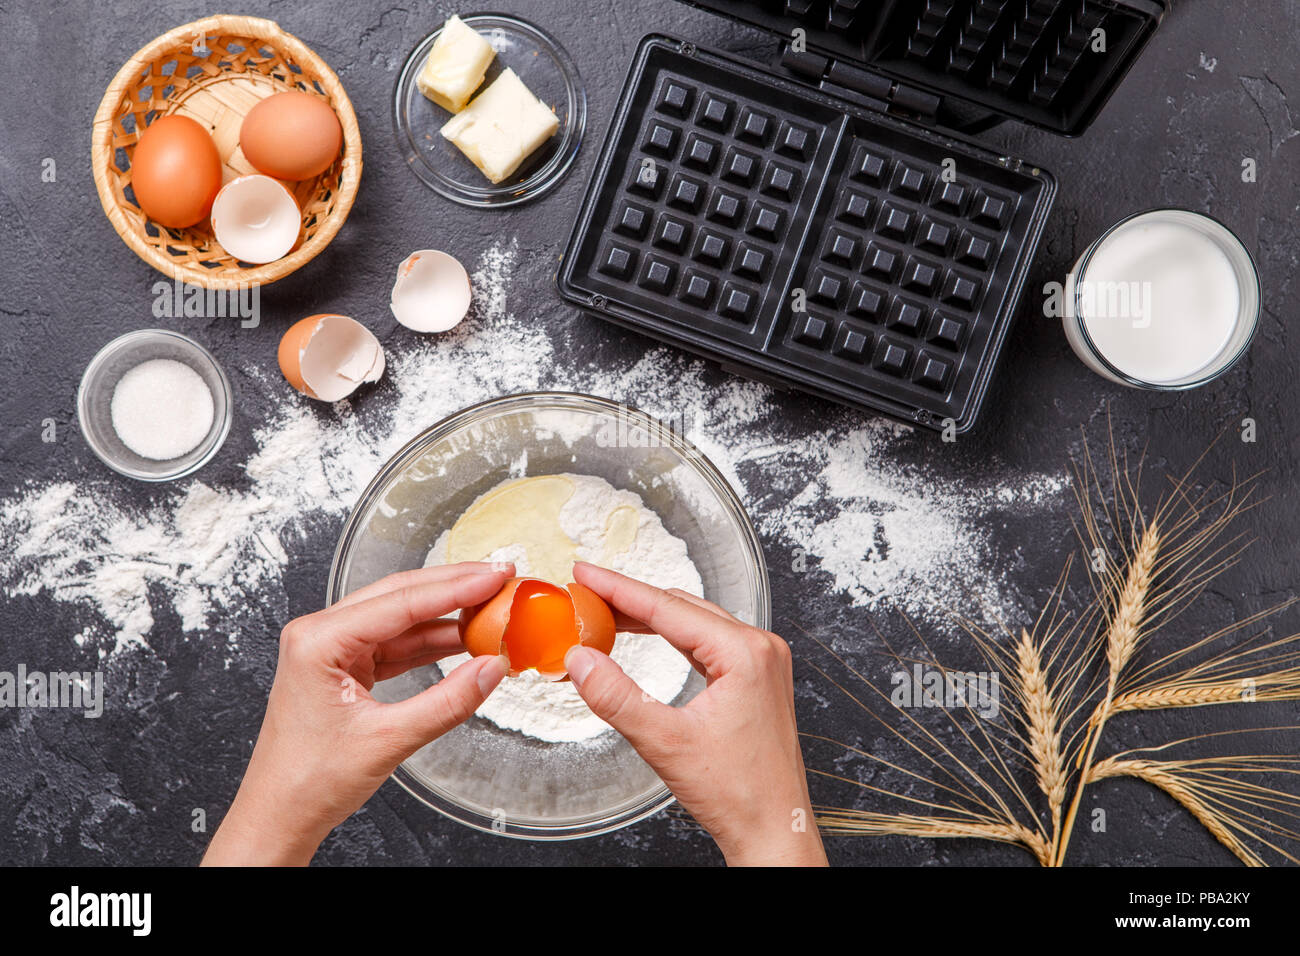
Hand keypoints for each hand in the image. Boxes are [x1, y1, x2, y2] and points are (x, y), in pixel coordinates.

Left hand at [202, 562, 512, 865]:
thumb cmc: (308, 782)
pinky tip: (462, 641)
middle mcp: (320, 635)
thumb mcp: (388, 740)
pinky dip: (431, 643)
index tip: (494, 577)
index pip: (400, 602)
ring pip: (401, 618)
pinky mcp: (345, 667)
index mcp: (318, 641)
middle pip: (400, 597)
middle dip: (454, 588)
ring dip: (446, 616)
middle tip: (499, 579)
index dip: (455, 587)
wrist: (280, 815)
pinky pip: (396, 644)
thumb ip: (446, 702)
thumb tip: (489, 669)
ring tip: (489, 610)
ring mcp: (332, 649)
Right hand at [563, 563, 826, 865]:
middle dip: (630, 599)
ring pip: (695, 622)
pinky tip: (649, 635)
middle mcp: (760, 648)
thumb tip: (581, 659)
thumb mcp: (665, 743)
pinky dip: (674, 636)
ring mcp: (763, 661)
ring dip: (651, 616)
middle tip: (586, 592)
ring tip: (607, 612)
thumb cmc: (737, 794)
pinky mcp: (758, 677)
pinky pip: (709, 642)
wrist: (773, 829)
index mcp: (745, 653)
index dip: (618, 588)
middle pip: (682, 608)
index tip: (585, 573)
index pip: (667, 608)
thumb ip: (617, 697)